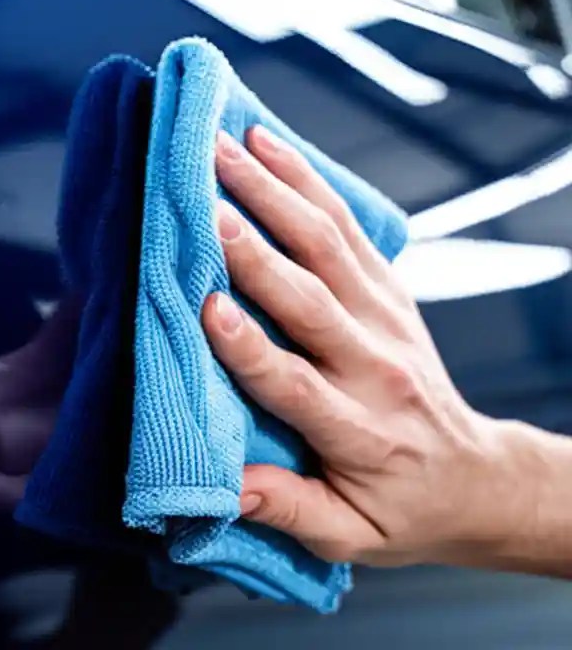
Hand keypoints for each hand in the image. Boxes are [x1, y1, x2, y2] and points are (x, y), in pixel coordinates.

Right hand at [201, 127, 531, 567]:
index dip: (248, 345)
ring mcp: (385, 318)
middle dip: (254, 247)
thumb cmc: (400, 509)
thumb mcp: (349, 535)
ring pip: (328, 244)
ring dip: (275, 191)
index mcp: (357, 429)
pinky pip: (347, 226)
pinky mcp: (388, 291)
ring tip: (225, 148)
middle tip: (205, 202)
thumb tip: (225, 491)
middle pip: (310, 296)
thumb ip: (287, 509)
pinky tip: (270, 145)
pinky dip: (308, 181)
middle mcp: (373, 364)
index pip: (295, 381)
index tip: (207, 307)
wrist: (477, 478)